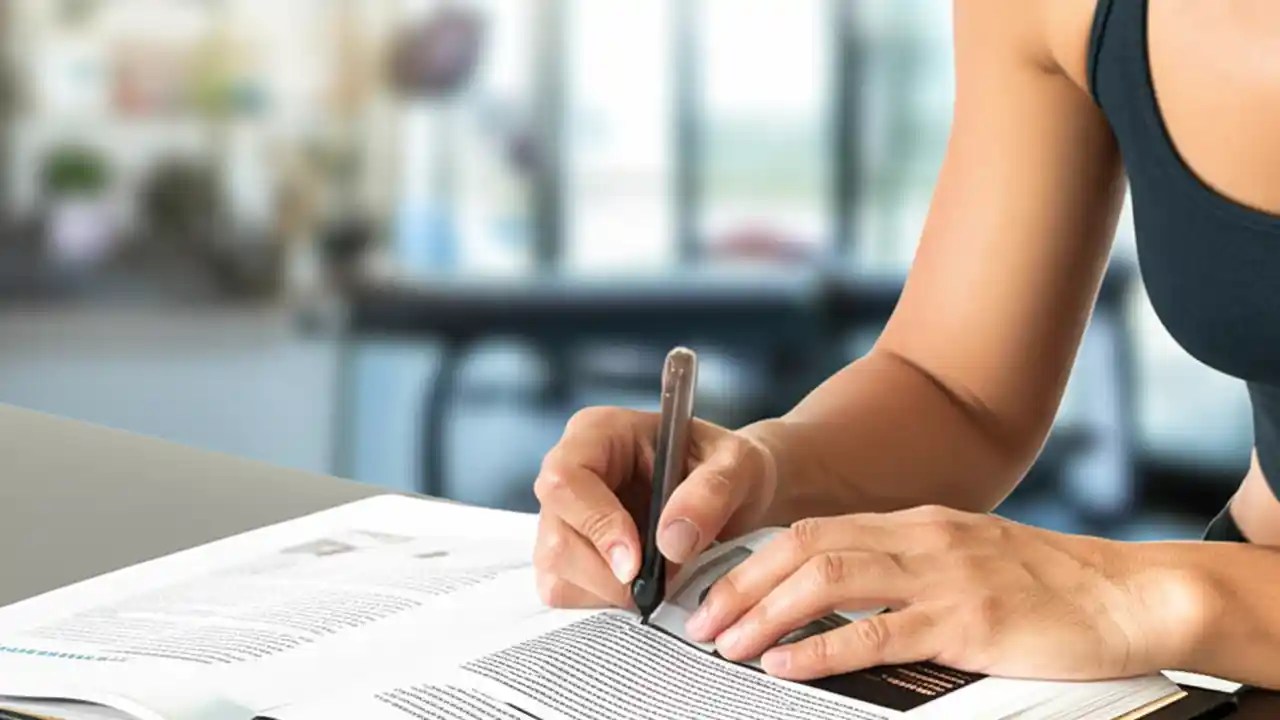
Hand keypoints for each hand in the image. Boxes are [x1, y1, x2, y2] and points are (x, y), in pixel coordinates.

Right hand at [532, 407, 777, 608]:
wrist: (736, 497)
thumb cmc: (729, 469)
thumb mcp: (738, 466)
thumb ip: (711, 492)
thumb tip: (671, 541)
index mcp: (597, 434)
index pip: (565, 480)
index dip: (596, 524)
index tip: (637, 562)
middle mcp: (570, 475)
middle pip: (556, 536)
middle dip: (608, 574)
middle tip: (662, 584)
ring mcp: (564, 519)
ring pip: (556, 571)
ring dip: (610, 592)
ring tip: (661, 582)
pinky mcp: (568, 558)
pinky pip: (566, 593)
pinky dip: (606, 604)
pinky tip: (644, 588)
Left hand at [685, 506, 1202, 680]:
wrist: (1127, 596)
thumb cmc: (1049, 586)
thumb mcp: (968, 560)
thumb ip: (909, 568)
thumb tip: (845, 592)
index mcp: (917, 524)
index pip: (814, 531)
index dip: (756, 560)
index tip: (718, 589)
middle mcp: (920, 538)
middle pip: (806, 548)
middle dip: (743, 584)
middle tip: (700, 619)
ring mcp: (942, 576)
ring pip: (828, 581)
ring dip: (767, 612)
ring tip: (727, 643)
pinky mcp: (967, 622)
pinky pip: (875, 632)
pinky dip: (819, 648)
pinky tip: (785, 664)